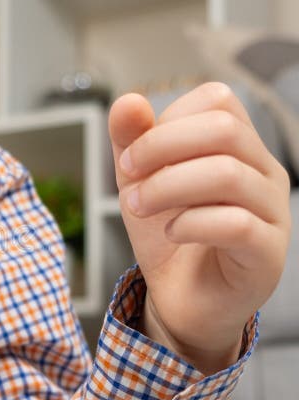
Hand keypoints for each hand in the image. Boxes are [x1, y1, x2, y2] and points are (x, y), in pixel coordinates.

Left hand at [108, 84, 290, 374]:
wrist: (182, 299)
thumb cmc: (167, 233)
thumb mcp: (139, 182)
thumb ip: (131, 141)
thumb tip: (127, 100)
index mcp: (239, 147)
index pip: (217, 101)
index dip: (166, 121)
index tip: (131, 157)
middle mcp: (264, 172)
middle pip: (224, 129)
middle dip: (160, 148)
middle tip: (127, 178)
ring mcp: (273, 213)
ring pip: (228, 174)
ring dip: (166, 187)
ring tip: (138, 207)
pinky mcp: (267, 255)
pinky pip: (236, 224)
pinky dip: (189, 223)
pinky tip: (170, 232)